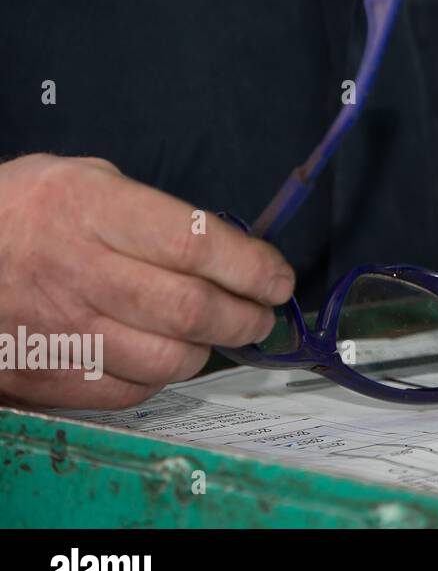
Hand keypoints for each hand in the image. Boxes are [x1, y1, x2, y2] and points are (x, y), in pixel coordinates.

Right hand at [0, 155, 293, 408]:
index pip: (196, 244)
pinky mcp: (44, 376)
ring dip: (207, 350)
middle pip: (191, 309)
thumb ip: (150, 210)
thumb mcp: (79, 178)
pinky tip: (162, 355)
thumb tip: (223, 245)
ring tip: (215, 334)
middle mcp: (78, 271)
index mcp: (90, 209)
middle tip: (261, 313)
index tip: (278, 278)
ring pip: (168, 359)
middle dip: (245, 316)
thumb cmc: (16, 211)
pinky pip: (129, 392)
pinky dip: (160, 378)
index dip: (251, 266)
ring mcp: (60, 330)